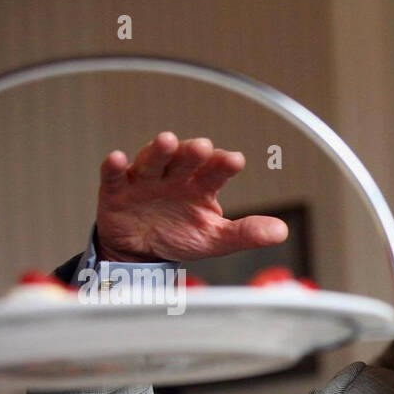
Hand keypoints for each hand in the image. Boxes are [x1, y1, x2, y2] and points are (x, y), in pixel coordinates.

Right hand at [96, 131, 287, 261]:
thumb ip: (246, 233)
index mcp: (200, 186)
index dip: (223, 165)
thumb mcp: (215, 239)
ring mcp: (144, 181)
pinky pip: (113, 177)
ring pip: (151, 161)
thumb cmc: (180, 236)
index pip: (214, 171)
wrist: (140, 253)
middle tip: (203, 146)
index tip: (235, 160)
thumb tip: (281, 231)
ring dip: (158, 151)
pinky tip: (117, 158)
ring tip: (167, 140)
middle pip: (184, 160)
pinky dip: (113, 167)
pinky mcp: (116, 191)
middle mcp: (174, 177)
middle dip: (192, 152)